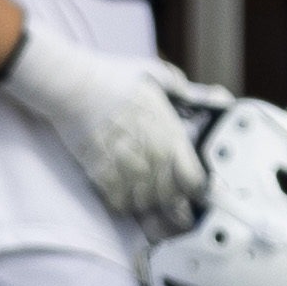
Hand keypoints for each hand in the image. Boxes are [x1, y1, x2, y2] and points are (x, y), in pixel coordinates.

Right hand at [0, 32, 224, 223]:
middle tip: (175, 206)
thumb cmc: (115, 79)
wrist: (73, 86)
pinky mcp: (98, 173)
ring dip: (149, 207)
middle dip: (175, 206)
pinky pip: (117, 202)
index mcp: (171, 136)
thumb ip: (186, 91)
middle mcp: (152, 156)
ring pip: (145, 204)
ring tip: (149, 203)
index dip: (198, 190)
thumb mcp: (160, 77)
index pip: (195, 180)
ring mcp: (125, 167)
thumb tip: (213, 95)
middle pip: (172, 199)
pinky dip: (123, 205)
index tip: (198, 193)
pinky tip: (125, 198)